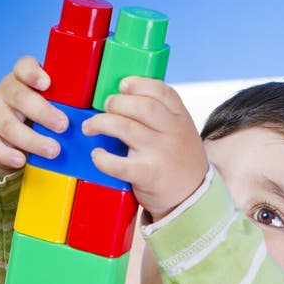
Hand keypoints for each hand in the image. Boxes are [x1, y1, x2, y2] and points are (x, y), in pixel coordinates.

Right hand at [0, 56, 67, 176]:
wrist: (4, 134)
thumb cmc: (35, 114)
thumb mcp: (47, 103)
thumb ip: (64, 105)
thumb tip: (96, 119)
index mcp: (23, 79)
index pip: (24, 68)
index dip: (33, 73)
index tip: (47, 83)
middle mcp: (6, 92)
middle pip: (19, 97)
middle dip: (43, 112)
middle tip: (63, 126)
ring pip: (8, 124)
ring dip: (32, 139)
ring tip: (53, 151)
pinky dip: (6, 153)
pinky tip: (20, 160)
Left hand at [81, 78, 208, 220]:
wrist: (193, 199)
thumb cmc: (180, 164)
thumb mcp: (182, 134)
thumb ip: (164, 117)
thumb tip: (126, 98)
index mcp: (181, 119)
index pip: (161, 91)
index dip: (139, 84)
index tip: (123, 85)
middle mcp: (172, 134)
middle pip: (141, 105)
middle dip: (116, 102)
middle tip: (105, 107)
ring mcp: (160, 154)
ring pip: (124, 127)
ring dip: (100, 123)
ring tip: (91, 127)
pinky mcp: (147, 175)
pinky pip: (118, 163)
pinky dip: (102, 158)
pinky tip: (97, 155)